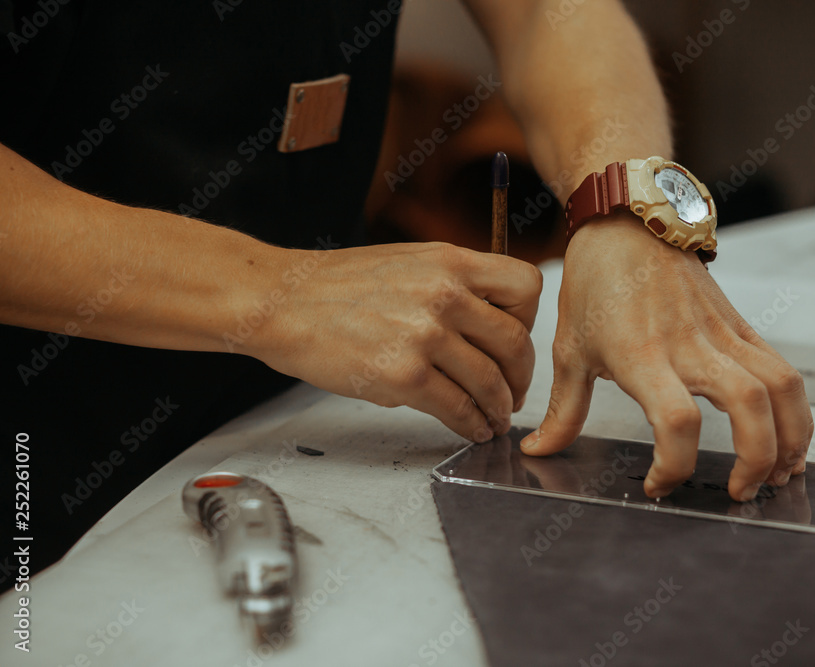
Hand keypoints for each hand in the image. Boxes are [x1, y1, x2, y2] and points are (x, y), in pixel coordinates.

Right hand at [248, 242, 541, 441]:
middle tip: (514, 392)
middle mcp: (445, 294)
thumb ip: (453, 284)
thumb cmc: (338, 285)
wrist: (282, 301)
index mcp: (450, 261)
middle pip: (516, 342)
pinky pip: (458, 408)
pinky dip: (473, 425)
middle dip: (521, 377)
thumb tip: (488, 322)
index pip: (526, 287)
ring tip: (496, 418)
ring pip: (491, 382)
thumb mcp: (409, 262)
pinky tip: (472, 428)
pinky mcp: (404, 376)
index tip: (516, 341)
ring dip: (500, 408)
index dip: (529, 320)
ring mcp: (426, 335)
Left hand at [520, 216, 813, 501]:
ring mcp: (722, 333)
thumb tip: (538, 449)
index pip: (676, 421)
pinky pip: (782, 368)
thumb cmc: (595, 282)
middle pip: (749, 406)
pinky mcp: (740, 326)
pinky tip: (788, 437)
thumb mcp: (569, 348)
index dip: (673, 466)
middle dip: (755, 460)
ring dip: (790, 437)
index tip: (656, 485)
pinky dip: (794, 408)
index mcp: (641, 355)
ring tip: (779, 474)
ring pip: (780, 387)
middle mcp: (690, 345)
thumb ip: (562, 410)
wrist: (627, 223)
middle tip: (738, 493)